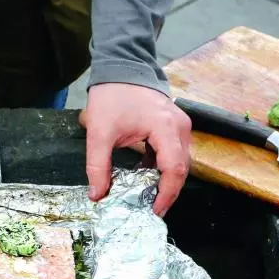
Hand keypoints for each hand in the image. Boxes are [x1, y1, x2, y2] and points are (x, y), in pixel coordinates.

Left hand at [79, 83, 191, 216]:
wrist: (121, 67)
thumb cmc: (112, 96)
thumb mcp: (99, 133)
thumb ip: (98, 166)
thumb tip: (97, 196)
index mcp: (165, 127)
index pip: (174, 169)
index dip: (166, 194)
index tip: (153, 211)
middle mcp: (180, 127)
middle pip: (181, 168)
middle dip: (167, 192)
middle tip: (149, 210)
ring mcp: (180, 125)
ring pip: (180, 161)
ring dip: (165, 181)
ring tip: (146, 199)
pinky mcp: (174, 125)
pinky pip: (174, 152)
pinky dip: (161, 167)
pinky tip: (144, 179)